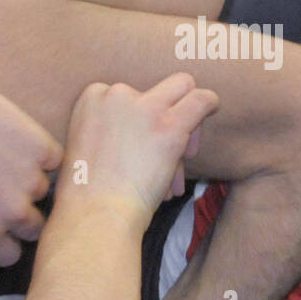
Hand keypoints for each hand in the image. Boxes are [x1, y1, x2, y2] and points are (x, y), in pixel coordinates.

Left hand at [0, 71, 62, 265]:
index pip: (10, 256)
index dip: (6, 243)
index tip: (3, 230)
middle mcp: (12, 212)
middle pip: (34, 229)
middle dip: (23, 215)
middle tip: (7, 192)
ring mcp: (31, 180)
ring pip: (44, 191)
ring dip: (29, 180)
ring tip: (5, 158)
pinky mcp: (42, 149)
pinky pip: (54, 159)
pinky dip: (41, 153)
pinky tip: (19, 142)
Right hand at [58, 73, 218, 218]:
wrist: (96, 212)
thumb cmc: (90, 190)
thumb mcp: (88, 142)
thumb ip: (113, 124)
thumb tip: (148, 125)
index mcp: (93, 96)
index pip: (130, 93)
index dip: (140, 118)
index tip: (138, 145)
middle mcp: (116, 94)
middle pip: (157, 91)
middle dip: (165, 114)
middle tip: (165, 147)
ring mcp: (144, 107)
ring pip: (181, 86)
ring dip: (185, 118)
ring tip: (179, 160)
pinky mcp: (169, 125)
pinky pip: (202, 99)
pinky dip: (209, 104)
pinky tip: (211, 110)